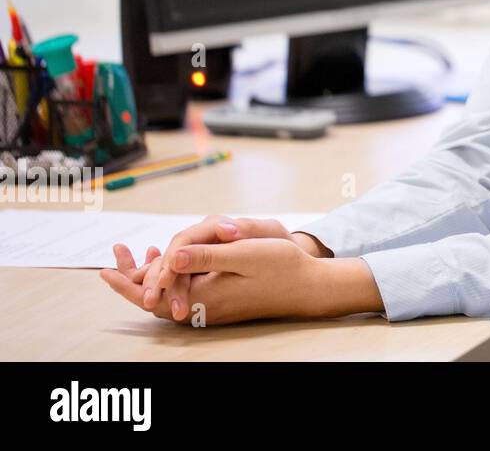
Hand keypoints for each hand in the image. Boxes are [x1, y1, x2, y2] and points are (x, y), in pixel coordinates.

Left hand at [100, 237, 373, 325]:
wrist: (311, 288)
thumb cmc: (283, 269)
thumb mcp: (246, 256)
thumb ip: (208, 256)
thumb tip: (173, 253)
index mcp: (206, 298)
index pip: (154, 297)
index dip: (127, 283)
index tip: (105, 269)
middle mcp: (206, 307)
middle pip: (157, 297)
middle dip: (134, 276)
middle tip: (117, 253)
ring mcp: (214, 306)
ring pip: (172, 293)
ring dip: (155, 274)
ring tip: (141, 253)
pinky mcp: (223, 301)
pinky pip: (188, 291)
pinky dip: (176, 275)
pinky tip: (177, 259)